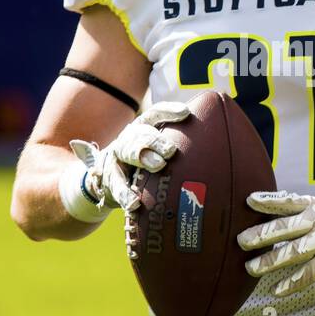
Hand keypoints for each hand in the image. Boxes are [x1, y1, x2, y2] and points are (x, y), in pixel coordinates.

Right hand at [70, 101, 189, 212]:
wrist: (106, 177)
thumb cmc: (142, 161)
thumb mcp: (154, 149)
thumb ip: (176, 143)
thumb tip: (209, 145)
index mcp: (142, 127)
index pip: (155, 114)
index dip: (169, 112)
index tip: (186, 113)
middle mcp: (128, 139)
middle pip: (141, 135)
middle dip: (156, 141)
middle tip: (171, 150)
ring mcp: (117, 157)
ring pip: (128, 153)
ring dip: (143, 158)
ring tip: (159, 166)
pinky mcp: (110, 178)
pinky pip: (118, 185)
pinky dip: (126, 194)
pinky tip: (135, 203)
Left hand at [238, 191, 314, 295]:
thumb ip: (294, 208)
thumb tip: (260, 205)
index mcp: (313, 206)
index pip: (287, 202)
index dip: (268, 201)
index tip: (248, 201)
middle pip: (286, 228)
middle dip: (263, 235)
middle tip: (241, 241)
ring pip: (294, 253)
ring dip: (271, 261)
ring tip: (250, 269)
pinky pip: (310, 274)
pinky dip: (293, 283)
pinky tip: (276, 290)